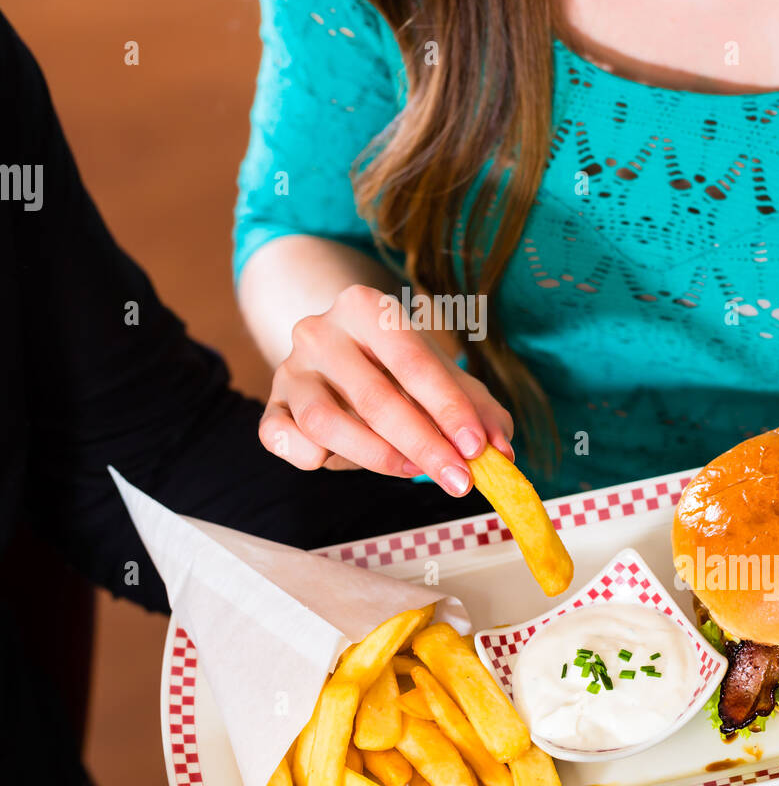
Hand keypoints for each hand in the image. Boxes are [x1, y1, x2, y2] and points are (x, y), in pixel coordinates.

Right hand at [259, 284, 513, 495]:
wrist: (336, 354)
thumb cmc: (397, 368)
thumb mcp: (442, 377)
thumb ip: (478, 410)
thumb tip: (501, 452)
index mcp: (365, 307)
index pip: (412, 359)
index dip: (448, 407)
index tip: (476, 448)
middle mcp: (319, 331)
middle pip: (373, 396)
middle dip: (423, 444)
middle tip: (458, 479)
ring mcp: (289, 369)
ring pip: (324, 421)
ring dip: (375, 455)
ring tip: (411, 471)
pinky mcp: (269, 406)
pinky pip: (280, 437)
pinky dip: (309, 457)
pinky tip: (335, 461)